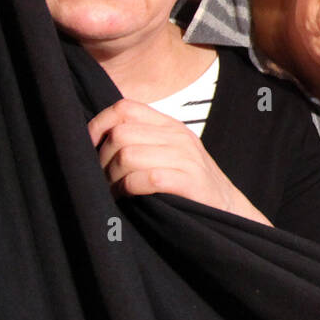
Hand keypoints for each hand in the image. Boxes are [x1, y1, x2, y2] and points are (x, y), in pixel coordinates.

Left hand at [88, 99, 272, 226]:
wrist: (230, 211)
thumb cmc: (190, 186)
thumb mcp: (170, 154)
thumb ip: (142, 141)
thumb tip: (95, 140)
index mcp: (170, 126)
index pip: (124, 108)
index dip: (98, 125)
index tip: (89, 147)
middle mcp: (178, 137)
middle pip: (120, 134)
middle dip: (101, 160)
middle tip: (102, 179)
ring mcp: (186, 158)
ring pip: (127, 156)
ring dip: (112, 178)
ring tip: (114, 191)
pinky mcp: (190, 182)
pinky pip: (146, 178)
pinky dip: (129, 189)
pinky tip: (128, 197)